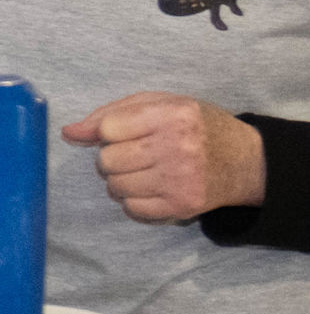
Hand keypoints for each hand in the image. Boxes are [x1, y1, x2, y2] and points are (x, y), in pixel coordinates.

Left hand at [64, 94, 265, 222]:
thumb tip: (69, 133)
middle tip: (135, 155)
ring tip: (144, 171)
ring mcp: (180, 180)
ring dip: (121, 181)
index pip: (108, 128)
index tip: (124, 134)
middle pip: (108, 160)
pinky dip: (134, 200)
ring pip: (115, 187)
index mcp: (171, 115)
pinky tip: (152, 188)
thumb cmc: (194, 126)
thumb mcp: (159, 104)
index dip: (108, 133)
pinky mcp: (181, 206)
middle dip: (112, 158)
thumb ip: (110, 113)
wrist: (244, 160)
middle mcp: (177, 147)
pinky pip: (132, 209)